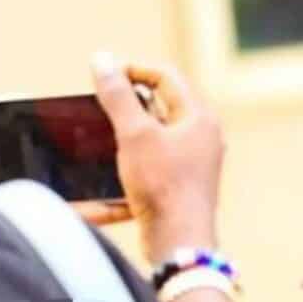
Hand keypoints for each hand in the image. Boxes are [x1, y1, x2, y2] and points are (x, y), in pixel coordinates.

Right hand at [85, 51, 224, 262]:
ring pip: (155, 135)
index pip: (166, 75)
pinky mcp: (182, 186)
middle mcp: (202, 136)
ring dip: (127, 134)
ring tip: (103, 141)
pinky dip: (132, 162)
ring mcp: (194, 162)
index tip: (104, 77)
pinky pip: (154, 163)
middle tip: (100, 108)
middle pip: (160, 104)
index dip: (133, 70)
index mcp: (198, 116)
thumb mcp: (134, 134)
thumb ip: (117, 96)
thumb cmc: (163, 186)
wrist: (179, 241)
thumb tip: (102, 60)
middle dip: (127, 104)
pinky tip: (114, 172)